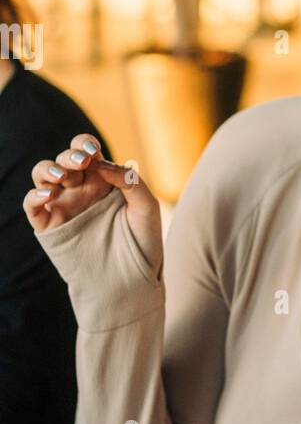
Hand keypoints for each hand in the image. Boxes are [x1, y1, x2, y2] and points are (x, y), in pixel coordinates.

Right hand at [23, 132, 162, 271]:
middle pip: (64, 159)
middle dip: (70, 155)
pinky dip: (34, 195)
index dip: (84, 144)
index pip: (86, 150)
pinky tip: (48, 195)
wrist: (131, 279)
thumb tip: (103, 164)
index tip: (92, 151)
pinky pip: (32, 205)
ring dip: (49, 169)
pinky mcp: (49, 226)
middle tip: (82, 163)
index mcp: (102, 180)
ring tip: (62, 176)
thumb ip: (130, 181)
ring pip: (43, 175)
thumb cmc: (142, 243)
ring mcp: (63, 206)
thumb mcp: (146, 208)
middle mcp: (80, 189)